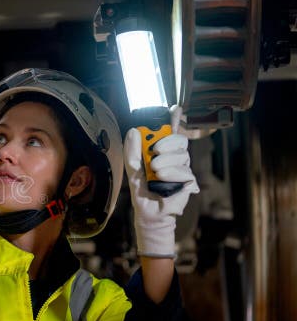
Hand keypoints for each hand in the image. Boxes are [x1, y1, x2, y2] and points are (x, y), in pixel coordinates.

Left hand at [124, 106, 198, 256]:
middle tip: (154, 151)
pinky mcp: (189, 181)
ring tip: (154, 171)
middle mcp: (175, 157)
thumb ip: (132, 151)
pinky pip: (184, 171)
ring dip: (165, 162)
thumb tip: (133, 131)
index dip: (174, 118)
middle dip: (167, 142)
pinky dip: (171, 174)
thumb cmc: (142, 190)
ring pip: (181, 155)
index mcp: (162, 152)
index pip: (171, 131)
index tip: (174, 108)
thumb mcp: (132, 169)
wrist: (148, 212)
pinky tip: (162, 179)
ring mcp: (183, 168)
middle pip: (179, 140)